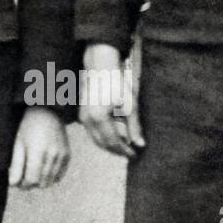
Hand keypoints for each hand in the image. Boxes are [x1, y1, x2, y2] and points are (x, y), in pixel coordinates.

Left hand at [8, 109, 69, 188]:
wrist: (48, 112)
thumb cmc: (29, 127)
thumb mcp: (19, 143)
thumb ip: (16, 165)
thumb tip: (13, 184)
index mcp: (38, 151)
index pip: (31, 180)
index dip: (23, 185)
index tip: (18, 182)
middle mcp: (52, 155)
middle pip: (42, 183)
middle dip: (31, 184)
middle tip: (24, 176)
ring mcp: (62, 155)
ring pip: (51, 181)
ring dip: (41, 181)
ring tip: (33, 171)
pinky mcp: (67, 155)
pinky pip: (59, 176)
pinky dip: (51, 177)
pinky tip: (43, 168)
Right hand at [79, 42, 144, 158]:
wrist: (101, 68)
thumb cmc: (117, 83)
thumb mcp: (130, 105)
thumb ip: (134, 126)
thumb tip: (140, 144)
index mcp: (100, 117)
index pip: (113, 142)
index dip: (124, 150)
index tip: (135, 154)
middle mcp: (88, 120)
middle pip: (103, 144)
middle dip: (117, 151)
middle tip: (130, 153)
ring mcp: (83, 118)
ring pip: (96, 140)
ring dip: (110, 146)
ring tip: (124, 146)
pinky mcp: (82, 115)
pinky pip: (92, 133)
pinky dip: (103, 138)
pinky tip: (114, 136)